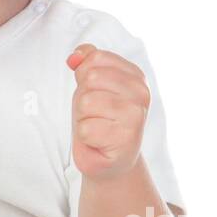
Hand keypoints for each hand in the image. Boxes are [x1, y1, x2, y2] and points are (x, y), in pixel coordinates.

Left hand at [66, 43, 150, 181]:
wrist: (109, 160)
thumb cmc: (100, 119)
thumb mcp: (90, 85)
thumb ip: (86, 62)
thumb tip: (74, 57)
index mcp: (136, 76)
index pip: (95, 58)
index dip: (84, 76)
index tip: (95, 92)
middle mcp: (141, 93)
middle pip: (90, 78)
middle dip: (83, 97)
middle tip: (95, 114)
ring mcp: (136, 116)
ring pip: (86, 102)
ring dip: (83, 118)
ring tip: (97, 127)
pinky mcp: (125, 139)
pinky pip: (86, 129)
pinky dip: (85, 137)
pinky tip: (99, 142)